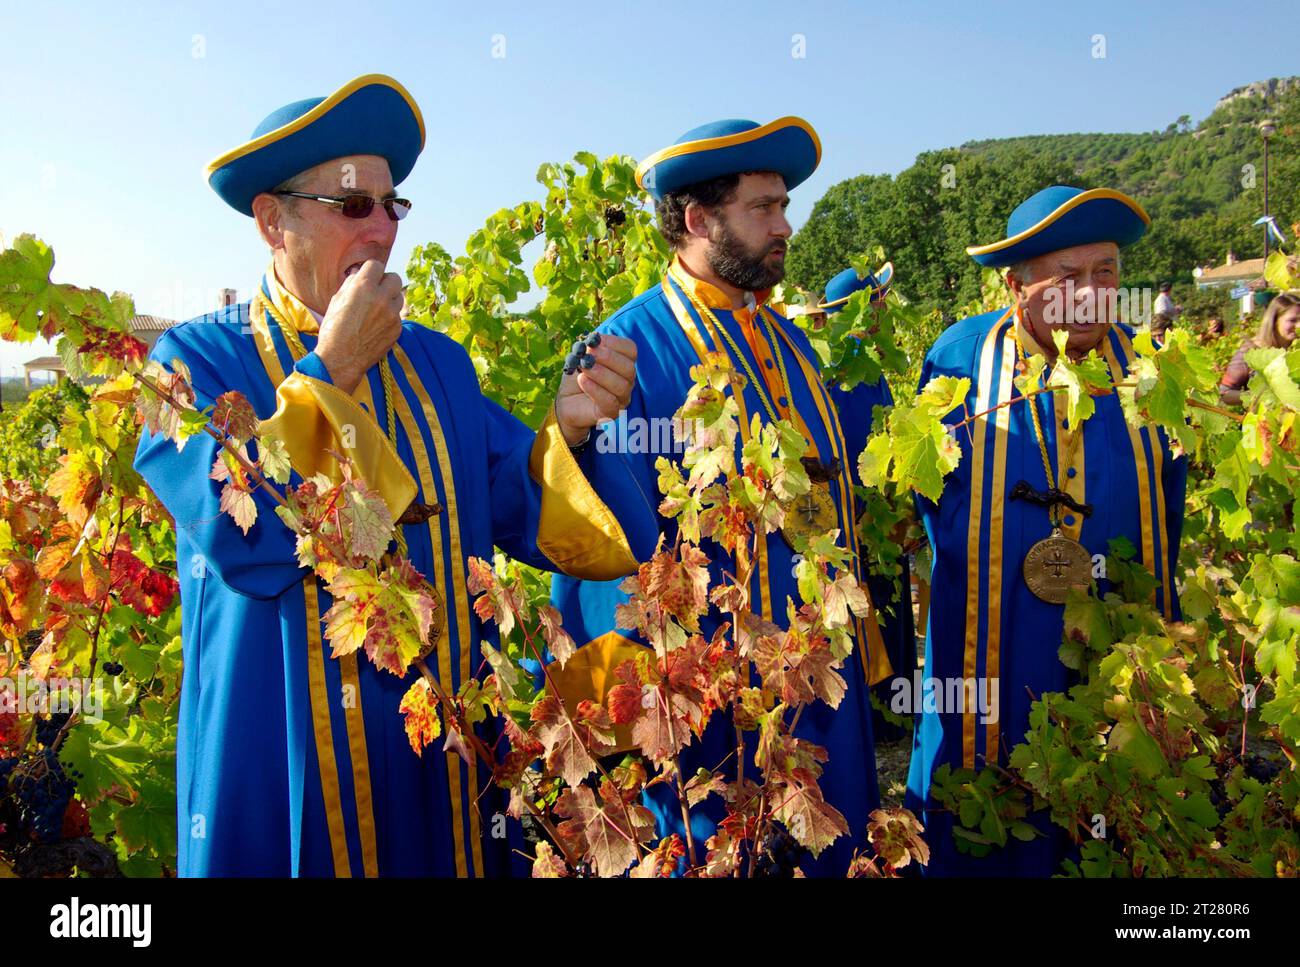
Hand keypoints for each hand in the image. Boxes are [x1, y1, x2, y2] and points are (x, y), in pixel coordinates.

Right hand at [313, 259, 403, 393]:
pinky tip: (376, 325)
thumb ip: (351, 284)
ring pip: (399, 297)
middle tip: (376, 290)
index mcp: (364, 287)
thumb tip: (359, 273)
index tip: (368, 277)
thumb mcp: (336, 300)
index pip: (377, 265)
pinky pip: (397, 315)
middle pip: (395, 278)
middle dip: (385, 282)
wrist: (341, 359)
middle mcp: (381, 298)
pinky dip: (389, 317)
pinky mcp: (397, 329)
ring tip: (375, 309)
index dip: (371, 271)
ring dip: (389, 299)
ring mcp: (392, 315)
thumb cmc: (333, 329)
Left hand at [554, 333, 636, 446]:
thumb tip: (592, 341)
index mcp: (623, 363)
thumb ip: (587, 348)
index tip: (594, 340)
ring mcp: (621, 398)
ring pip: (621, 386)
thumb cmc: (577, 377)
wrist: (566, 402)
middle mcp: (627, 380)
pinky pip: (610, 401)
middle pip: (628, 368)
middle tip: (589, 353)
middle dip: (608, 358)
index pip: (630, 349)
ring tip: (584, 367)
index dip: (614, 342)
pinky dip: (595, 389)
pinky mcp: (610, 413)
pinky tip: (582, 380)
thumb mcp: (580, 358)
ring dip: (601, 373)